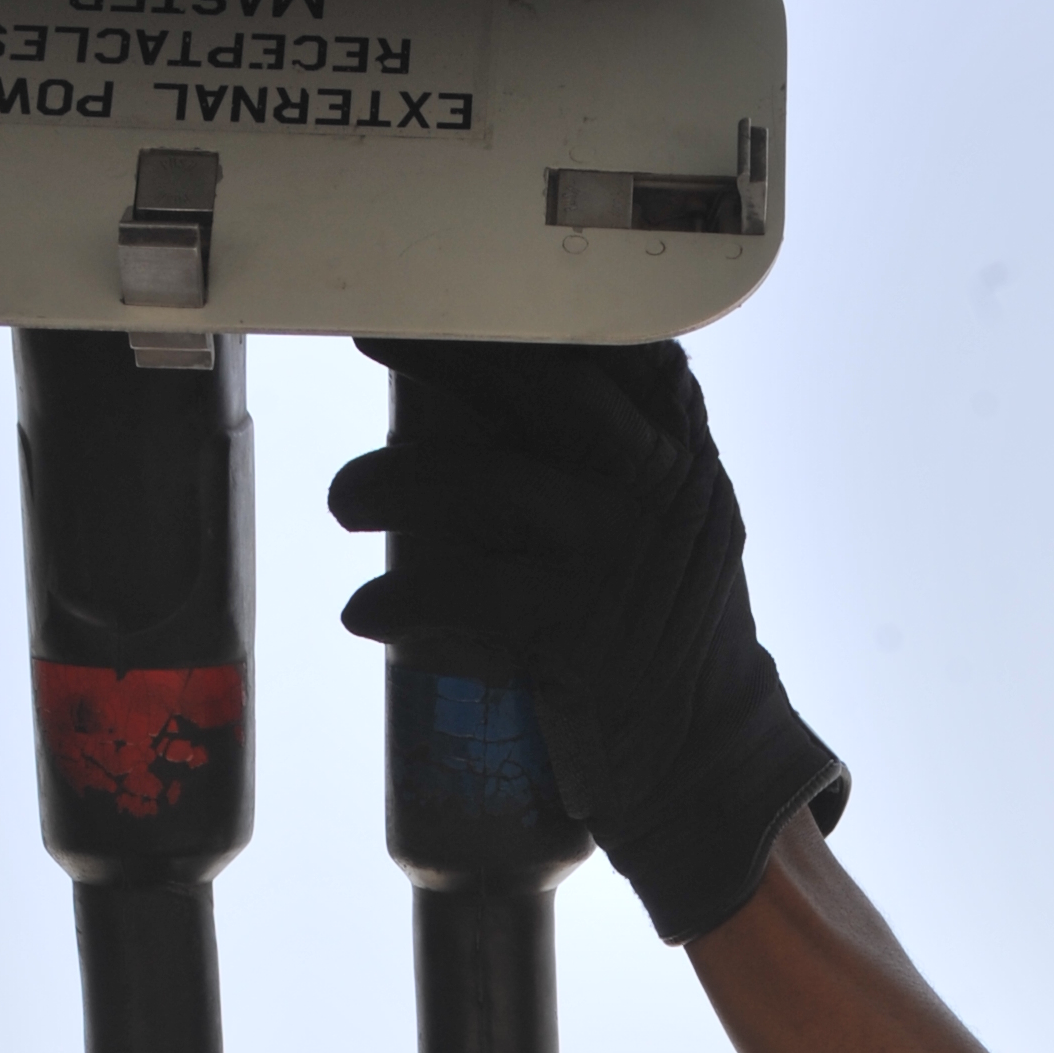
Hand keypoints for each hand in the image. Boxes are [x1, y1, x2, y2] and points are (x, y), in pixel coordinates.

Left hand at [330, 339, 845, 947]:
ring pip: (478, 480)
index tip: (451, 283)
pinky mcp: (577, 629)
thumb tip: (516, 386)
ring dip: (391, 484)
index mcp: (683, 452)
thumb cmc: (672, 646)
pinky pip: (458, 590)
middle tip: (367, 334)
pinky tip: (362, 613)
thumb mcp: (680, 530)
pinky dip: (397, 601)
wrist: (709, 769)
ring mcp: (618, 552)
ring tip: (344, 504)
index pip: (610, 344)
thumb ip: (626, 457)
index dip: (525, 306)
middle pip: (537, 382)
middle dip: (442, 351)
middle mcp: (658, 486)